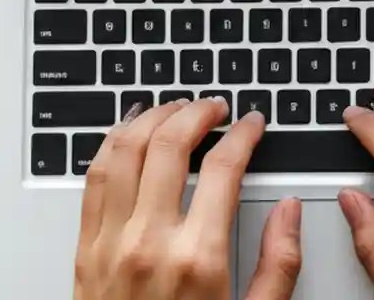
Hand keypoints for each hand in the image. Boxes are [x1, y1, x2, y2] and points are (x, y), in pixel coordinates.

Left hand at [74, 98, 301, 299]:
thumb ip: (279, 265)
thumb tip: (290, 213)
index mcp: (198, 258)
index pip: (223, 166)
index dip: (244, 133)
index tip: (252, 124)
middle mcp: (149, 242)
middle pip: (169, 144)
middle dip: (197, 112)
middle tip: (215, 107)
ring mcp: (110, 243)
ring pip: (124, 149)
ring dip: (152, 117)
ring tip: (174, 108)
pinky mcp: (83, 251)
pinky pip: (93, 177)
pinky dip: (111, 143)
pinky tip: (128, 133)